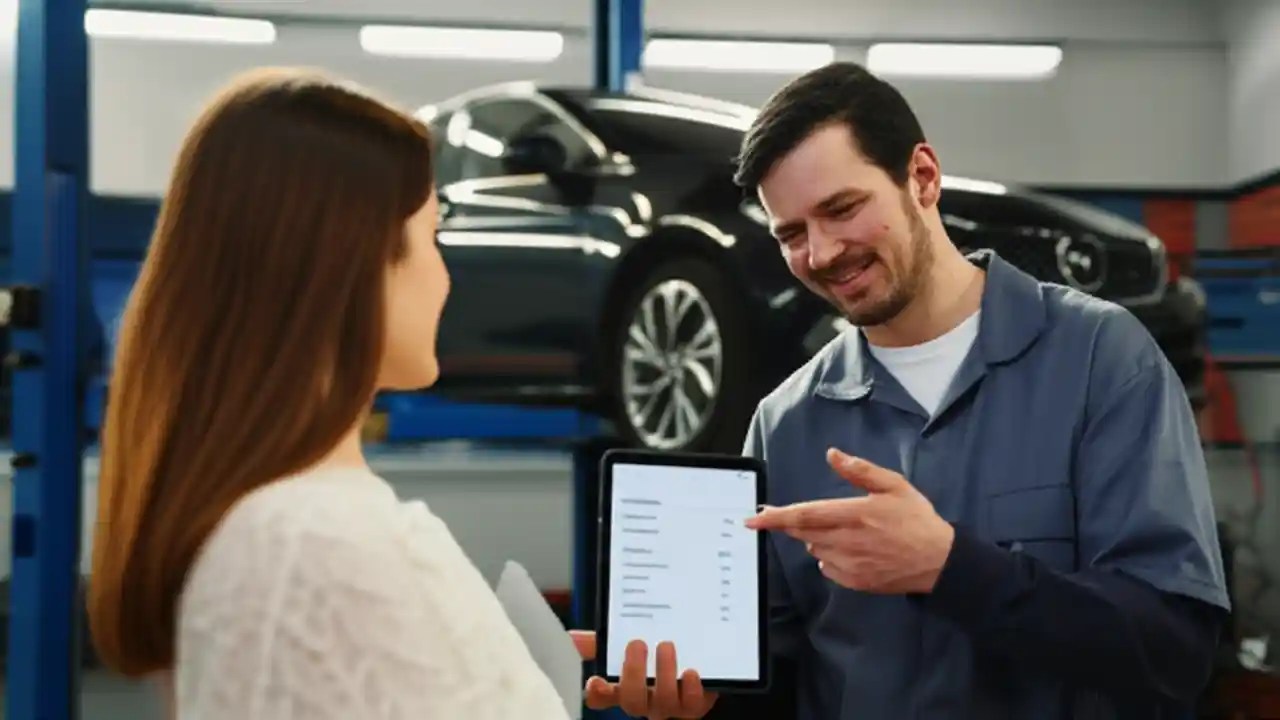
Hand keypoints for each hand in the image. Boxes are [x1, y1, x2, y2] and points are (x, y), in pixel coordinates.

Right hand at [568, 632, 717, 718]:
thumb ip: (601, 642)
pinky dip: (691, 688)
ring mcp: (669, 705)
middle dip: (633, 673)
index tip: (595, 680)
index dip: (597, 693)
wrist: (698, 668)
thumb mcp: (625, 645)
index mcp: (624, 687)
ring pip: (663, 702)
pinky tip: (691, 672)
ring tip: (666, 646)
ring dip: (663, 673)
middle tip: (637, 644)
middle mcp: (644, 700)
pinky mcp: (693, 705)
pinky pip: (691, 704)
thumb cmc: (654, 659)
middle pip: (633, 701)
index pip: (602, 697)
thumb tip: (572, 637)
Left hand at [745, 448, 954, 593]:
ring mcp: (849, 565)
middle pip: (802, 533)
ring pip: (814, 549)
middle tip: (782, 515)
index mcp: (854, 514)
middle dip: (789, 523)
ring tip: (840, 529)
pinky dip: (828, 556)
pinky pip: (827, 568)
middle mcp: (847, 542)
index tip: (753, 517)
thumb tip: (832, 454)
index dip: (775, 516)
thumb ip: (860, 470)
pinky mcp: (854, 582)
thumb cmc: (917, 519)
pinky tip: (848, 549)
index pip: (804, 515)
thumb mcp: (894, 485)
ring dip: (814, 538)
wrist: (939, 561)